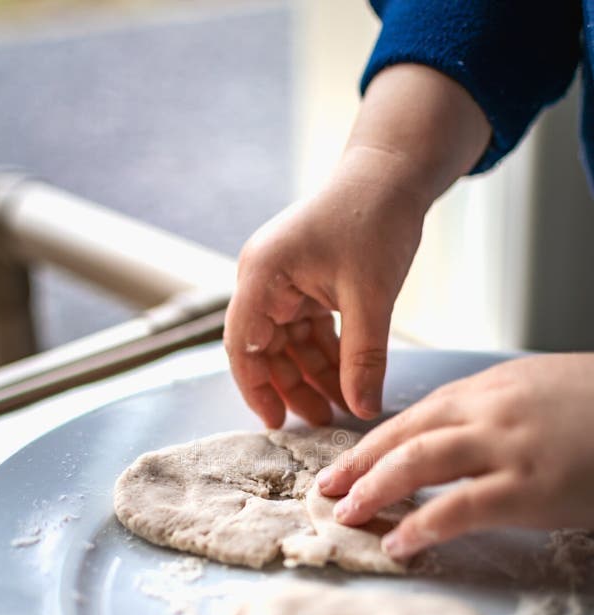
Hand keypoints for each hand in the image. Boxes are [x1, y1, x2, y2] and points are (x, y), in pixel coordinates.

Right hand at [224, 148, 425, 425]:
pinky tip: (349, 382)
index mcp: (263, 275)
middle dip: (293, 387)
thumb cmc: (374, 217)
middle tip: (323, 422)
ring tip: (343, 408)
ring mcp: (284, 282)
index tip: (276, 423)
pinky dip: (328, 356)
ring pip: (289, 345)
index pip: (242, 345)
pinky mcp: (305, 284)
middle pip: (264, 350)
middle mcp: (265, 280)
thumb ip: (363, 357)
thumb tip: (363, 410)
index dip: (255, 388)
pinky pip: (309, 331)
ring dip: (313, 376)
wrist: (392, 172)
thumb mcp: (371, 295)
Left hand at [317, 354, 593, 556]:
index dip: (369, 444)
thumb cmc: (592, 406)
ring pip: (419, 463)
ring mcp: (507, 448)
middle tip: (325, 492)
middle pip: (402, 436)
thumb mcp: (533, 390)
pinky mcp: (529, 488)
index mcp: (485, 390)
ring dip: (374, 491)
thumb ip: (485, 409)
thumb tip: (443, 436)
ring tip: (345, 516)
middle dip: (357, 466)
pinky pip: (459, 508)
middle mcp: (487, 412)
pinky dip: (421, 526)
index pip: (410, 417)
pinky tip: (398, 543)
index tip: (341, 465)